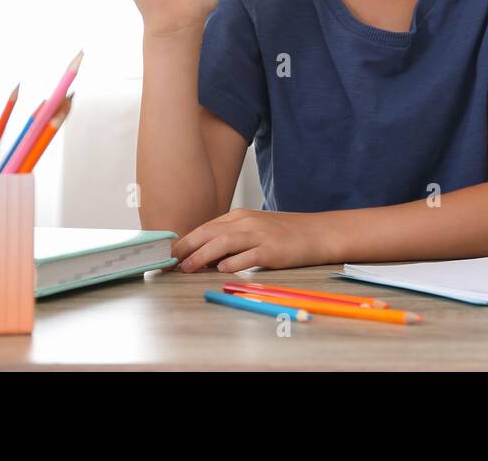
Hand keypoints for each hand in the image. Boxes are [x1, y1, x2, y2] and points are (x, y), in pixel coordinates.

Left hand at [172, 208, 336, 272]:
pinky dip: (233, 263)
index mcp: (240, 216)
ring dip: (202, 255)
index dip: (185, 241)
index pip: (205, 228)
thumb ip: (231, 240)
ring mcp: (260, 234)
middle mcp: (247, 222)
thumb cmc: (285, 235)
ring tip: (187, 268)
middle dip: (186, 247)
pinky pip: (249, 255)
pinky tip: (222, 270)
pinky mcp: (273, 249)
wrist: (318, 233)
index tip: (169, 255)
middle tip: (169, 262)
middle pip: (209, 232)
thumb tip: (205, 259)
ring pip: (224, 242)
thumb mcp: (255, 230)